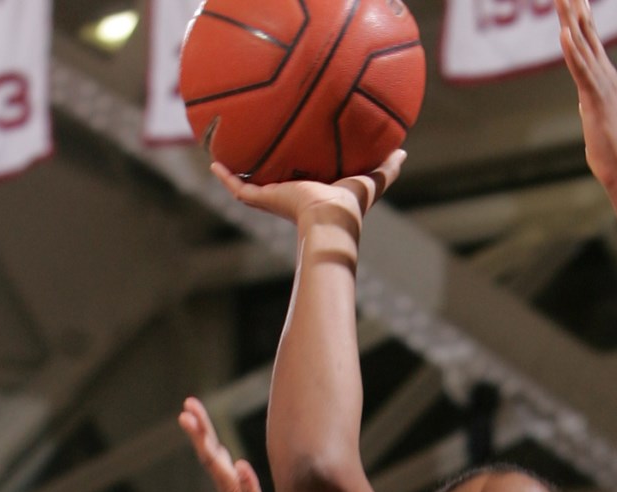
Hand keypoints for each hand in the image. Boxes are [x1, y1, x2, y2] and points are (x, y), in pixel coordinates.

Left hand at [180, 396, 286, 491]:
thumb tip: (241, 465)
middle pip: (209, 455)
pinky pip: (224, 473)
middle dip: (200, 429)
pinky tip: (219, 451)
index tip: (188, 413)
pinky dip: (218, 456)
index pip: (212, 458)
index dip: (202, 434)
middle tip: (188, 404)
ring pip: (215, 462)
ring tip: (196, 418)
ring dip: (206, 439)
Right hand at [209, 149, 406, 232]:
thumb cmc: (351, 203)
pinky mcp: (262, 199)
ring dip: (235, 172)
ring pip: (248, 184)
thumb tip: (403, 150)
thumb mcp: (371, 177)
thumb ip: (386, 166)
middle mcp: (289, 195)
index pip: (299, 176)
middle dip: (261, 167)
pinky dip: (225, 176)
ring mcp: (273, 198)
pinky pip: (238, 187)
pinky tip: (213, 162)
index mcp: (311, 191)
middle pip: (271, 180)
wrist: (331, 218)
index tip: (288, 147)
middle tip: (251, 147)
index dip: (294, 164)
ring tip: (222, 152)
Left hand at [557, 0, 616, 184]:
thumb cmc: (612, 149)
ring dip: (570, 19)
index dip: (581, 15)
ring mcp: (601, 84)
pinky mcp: (594, 98)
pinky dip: (572, 51)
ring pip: (582, 44)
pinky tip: (563, 33)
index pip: (589, 39)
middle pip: (586, 32)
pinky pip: (581, 70)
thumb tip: (584, 103)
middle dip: (574, 7)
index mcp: (604, 77)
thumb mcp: (596, 119)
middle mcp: (605, 74)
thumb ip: (590, 104)